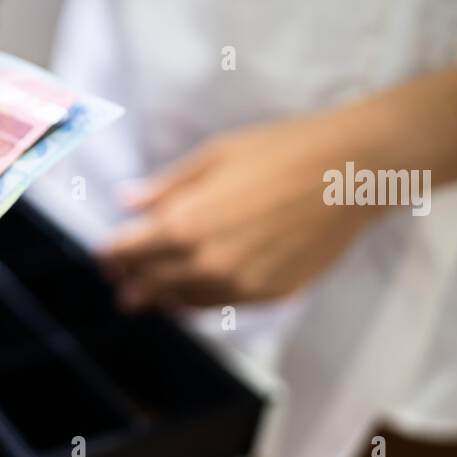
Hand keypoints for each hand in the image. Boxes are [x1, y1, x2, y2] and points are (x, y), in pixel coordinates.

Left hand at [99, 114, 385, 309]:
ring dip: (163, 297)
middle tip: (121, 282)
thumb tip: (127, 202)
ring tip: (150, 294)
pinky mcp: (269, 295)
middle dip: (131, 281)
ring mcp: (239, 285)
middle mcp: (207, 263)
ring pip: (183, 302)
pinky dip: (199, 300)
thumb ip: (166, 188)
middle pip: (149, 284)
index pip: (127, 252)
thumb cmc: (282, 152)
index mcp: (184, 224)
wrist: (351, 172)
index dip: (111, 254)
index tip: (105, 256)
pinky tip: (193, 292)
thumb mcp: (214, 157)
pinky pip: (220, 304)